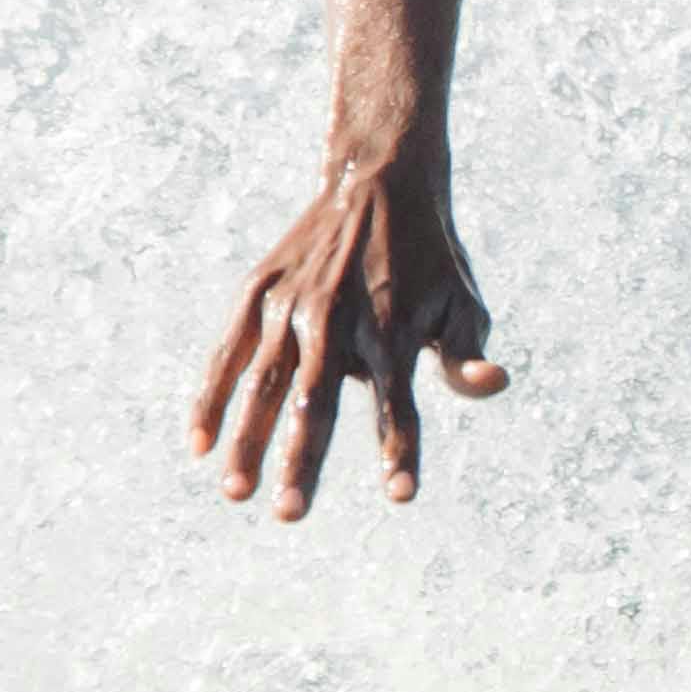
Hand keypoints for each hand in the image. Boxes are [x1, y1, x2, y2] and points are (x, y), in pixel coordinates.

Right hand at [192, 150, 506, 513]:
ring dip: (247, 439)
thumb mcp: (462, 301)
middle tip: (288, 514)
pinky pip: (228, 353)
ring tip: (235, 493)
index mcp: (392, 325)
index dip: (401, 449)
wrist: (379, 177)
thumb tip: (493, 385)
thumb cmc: (428, 259)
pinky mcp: (258, 292)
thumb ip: (465, 354)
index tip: (401, 496)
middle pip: (317, 400)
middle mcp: (336, 316)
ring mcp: (291, 304)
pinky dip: (211, 397)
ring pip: (264, 383)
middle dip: (302, 459)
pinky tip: (197, 445)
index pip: (399, 402)